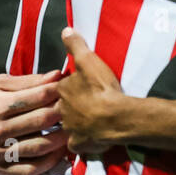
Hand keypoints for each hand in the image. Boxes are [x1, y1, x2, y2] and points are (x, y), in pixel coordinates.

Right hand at [0, 71, 68, 174]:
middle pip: (42, 120)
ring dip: (61, 138)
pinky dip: (48, 162)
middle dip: (65, 112)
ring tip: (74, 129)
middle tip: (79, 106)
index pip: (38, 97)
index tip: (73, 86)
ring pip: (39, 146)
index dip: (60, 90)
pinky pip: (29, 169)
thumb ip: (29, 80)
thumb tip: (58, 75)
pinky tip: (59, 151)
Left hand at [58, 28, 127, 154]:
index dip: (68, 87)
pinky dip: (82, 140)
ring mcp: (68, 129)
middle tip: (83, 104)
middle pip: (61, 107)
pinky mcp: (77, 144)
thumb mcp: (89, 61)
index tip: (78, 87)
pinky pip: (76, 143)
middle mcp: (60, 111)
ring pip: (67, 126)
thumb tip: (65, 30)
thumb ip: (76, 46)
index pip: (60, 88)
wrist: (116, 117)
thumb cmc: (102, 88)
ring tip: (86, 120)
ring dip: (74, 123)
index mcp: (62, 91)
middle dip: (67, 107)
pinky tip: (89, 137)